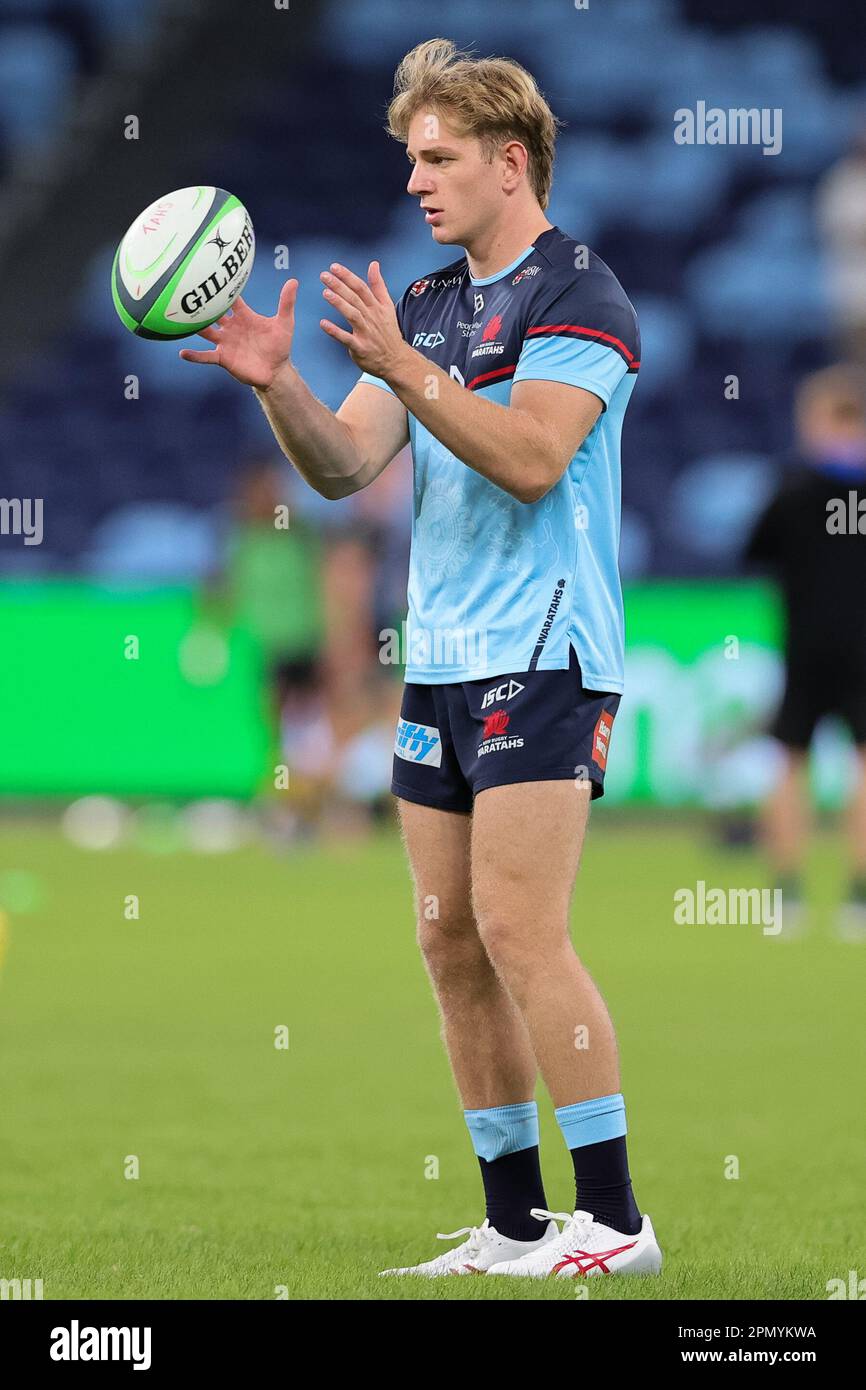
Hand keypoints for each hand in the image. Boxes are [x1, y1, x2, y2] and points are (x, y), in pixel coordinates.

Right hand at [178, 280, 296, 389]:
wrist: (276, 372)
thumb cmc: (280, 346)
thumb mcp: (285, 323)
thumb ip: (286, 303)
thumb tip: (293, 281)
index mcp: (243, 316)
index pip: (230, 298)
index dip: (222, 287)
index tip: (210, 273)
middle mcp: (231, 326)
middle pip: (213, 312)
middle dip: (203, 303)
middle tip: (187, 290)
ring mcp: (225, 342)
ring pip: (205, 331)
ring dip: (194, 326)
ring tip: (179, 318)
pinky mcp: (223, 358)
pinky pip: (205, 356)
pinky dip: (194, 355)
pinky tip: (182, 353)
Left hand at [319, 261, 405, 377]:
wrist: (396, 360)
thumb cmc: (388, 332)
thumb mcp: (387, 306)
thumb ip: (378, 285)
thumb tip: (374, 264)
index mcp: (377, 306)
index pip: (361, 287)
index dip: (347, 276)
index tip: (334, 267)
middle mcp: (372, 317)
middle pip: (355, 298)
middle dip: (339, 286)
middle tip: (324, 276)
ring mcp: (366, 333)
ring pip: (352, 315)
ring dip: (339, 304)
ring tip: (325, 293)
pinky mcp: (360, 348)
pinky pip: (346, 339)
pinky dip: (335, 331)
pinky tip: (323, 324)